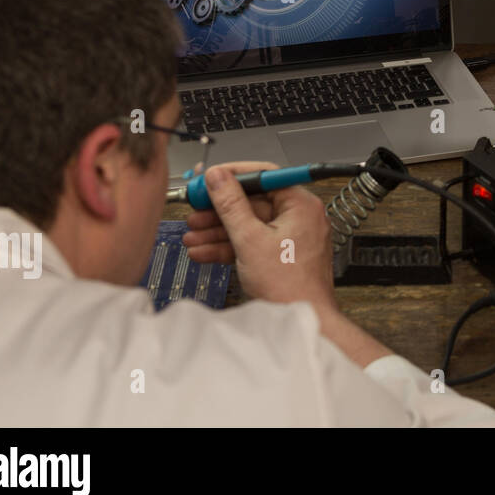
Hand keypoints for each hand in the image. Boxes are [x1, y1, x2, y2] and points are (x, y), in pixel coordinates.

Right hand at [182, 161, 336, 312]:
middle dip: (220, 210)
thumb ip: (231, 206)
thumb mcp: (250, 239)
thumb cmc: (290, 285)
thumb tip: (218, 178)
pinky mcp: (282, 254)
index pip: (265, 176)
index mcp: (301, 205)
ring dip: (219, 230)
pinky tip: (204, 252)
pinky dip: (230, 246)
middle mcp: (300, 217)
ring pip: (250, 225)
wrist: (301, 319)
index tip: (210, 178)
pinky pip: (253, 242)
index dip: (233, 176)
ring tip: (193, 234)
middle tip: (195, 209)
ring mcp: (292, 237)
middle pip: (254, 202)